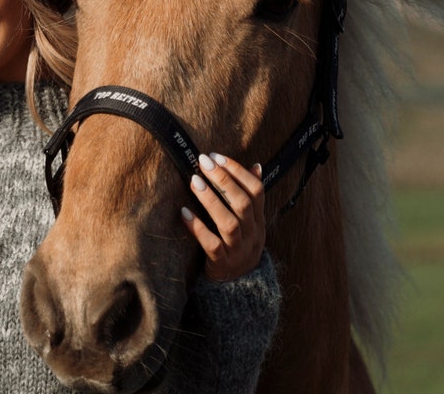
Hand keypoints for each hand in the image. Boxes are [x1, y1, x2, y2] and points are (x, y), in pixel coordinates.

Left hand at [180, 153, 265, 281]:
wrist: (240, 288)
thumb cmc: (240, 245)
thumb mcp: (252, 223)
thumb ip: (252, 197)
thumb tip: (256, 165)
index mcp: (259, 220)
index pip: (256, 190)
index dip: (238, 171)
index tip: (217, 156)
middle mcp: (252, 233)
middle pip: (242, 203)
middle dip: (223, 180)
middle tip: (203, 162)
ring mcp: (238, 249)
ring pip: (229, 223)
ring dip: (211, 200)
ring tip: (194, 181)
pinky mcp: (222, 264)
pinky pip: (212, 245)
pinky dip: (198, 228)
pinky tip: (184, 213)